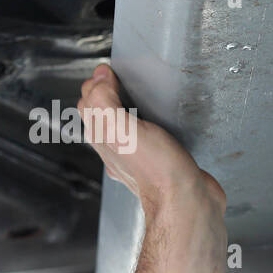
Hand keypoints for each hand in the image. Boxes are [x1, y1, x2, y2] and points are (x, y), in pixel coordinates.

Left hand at [77, 63, 225, 215]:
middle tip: (117, 75)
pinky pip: (144, 137)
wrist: (185, 203)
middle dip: (103, 92)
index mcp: (102, 138)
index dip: (95, 83)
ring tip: (133, 91)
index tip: (110, 69)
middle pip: (100, 115)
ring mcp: (134, 156)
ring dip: (123, 108)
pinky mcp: (158, 161)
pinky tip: (156, 120)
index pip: (87, 104)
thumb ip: (105, 102)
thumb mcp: (123, 129)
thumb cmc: (156, 170)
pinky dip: (145, 123)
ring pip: (120, 126)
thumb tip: (98, 77)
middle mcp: (114, 148)